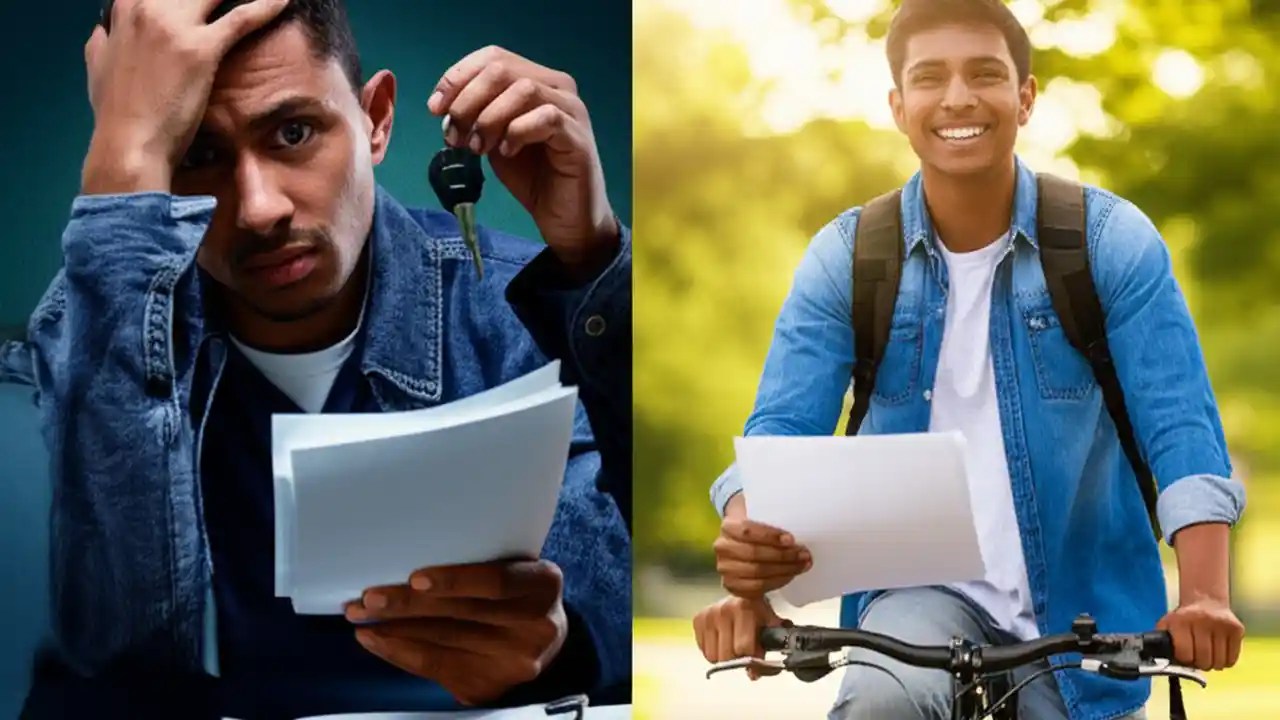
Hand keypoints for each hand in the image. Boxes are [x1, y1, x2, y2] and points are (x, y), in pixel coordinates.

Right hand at [81, 0, 288, 193]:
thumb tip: (103, 32)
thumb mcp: (99, 66)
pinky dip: (268, 6)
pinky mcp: (200, 48)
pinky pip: (243, 16)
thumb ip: (106, 42)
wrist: (129, 143)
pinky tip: (286, 1)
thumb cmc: (117, 112)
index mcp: (127, 7)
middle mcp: (148, 7)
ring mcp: (173, 25)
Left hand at [346, 560, 567, 705]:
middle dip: (409, 606)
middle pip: (463, 614)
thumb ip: (481, 558)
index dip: (456, 581)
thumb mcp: (514, 564)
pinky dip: (398, 651)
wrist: (542, 640)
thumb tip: (407, 547)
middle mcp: (536, 627)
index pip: (498, 582)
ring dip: (394, 628)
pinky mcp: (488, 686)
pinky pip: (433, 667)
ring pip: (442, 643)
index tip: (416, 577)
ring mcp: (512, 663)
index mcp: (542, 584)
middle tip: (370, 597)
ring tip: (361, 615)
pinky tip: (375, 638)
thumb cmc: (514, 589)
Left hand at [427, 46, 617, 276]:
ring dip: (489, 117)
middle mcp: (558, 87)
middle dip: (468, 100)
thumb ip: (476, 118)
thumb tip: (445, 108)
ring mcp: (571, 110)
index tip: (435, 109)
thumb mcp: (493, 140)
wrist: (565, 219)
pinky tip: (507, 153)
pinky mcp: (577, 137)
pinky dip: (517, 132)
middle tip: (455, 134)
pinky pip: (545, 118)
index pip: (493, 57)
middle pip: (502, 69)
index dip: (458, 77)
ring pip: (523, 90)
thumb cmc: (533, 178)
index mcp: (536, 81)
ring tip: (478, 148)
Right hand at [693, 595, 783, 679]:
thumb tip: (753, 674)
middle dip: (738, 658)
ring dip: (724, 656)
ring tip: (733, 643)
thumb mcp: (771, 627)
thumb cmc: (759, 613)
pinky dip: (714, 650)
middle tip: (744, 649)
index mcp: (743, 608)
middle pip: (726, 655)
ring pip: (713, 656)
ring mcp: (708, 615)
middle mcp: (723, 609)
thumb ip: (768, 651)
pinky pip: (704, 651)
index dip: (752, 656)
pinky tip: (722, 639)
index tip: (757, 652)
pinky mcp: (698, 620)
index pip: (743, 648)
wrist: (745, 596)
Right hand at [714, 493, 810, 597]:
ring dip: (784, 570)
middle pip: (753, 554)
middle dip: (783, 555)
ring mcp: (725, 568)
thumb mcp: (762, 514)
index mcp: (728, 526)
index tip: (791, 539)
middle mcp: (722, 547)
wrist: (744, 541)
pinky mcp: (732, 585)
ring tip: (802, 564)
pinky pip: (756, 587)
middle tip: (804, 554)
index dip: (770, 536)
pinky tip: (790, 575)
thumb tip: (800, 513)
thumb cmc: (759, 526)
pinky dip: (777, 581)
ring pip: (756, 572)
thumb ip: (773, 514)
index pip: (747, 531)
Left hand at [1156, 597, 1244, 670]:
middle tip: (1197, 659)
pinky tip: (1219, 653)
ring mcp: (1221, 625)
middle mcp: (1202, 621)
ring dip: (1213, 664)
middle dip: (1199, 664)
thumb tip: (1163, 663)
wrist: (1205, 600)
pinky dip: (1225, 661)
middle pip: (1204, 660)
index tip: (1185, 658)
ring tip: (1208, 656)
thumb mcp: (1167, 626)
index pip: (1185, 654)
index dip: (1184, 661)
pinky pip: (1232, 659)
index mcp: (1180, 622)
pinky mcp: (1237, 629)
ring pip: (1219, 662)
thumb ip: (1162, 643)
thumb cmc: (1183, 619)